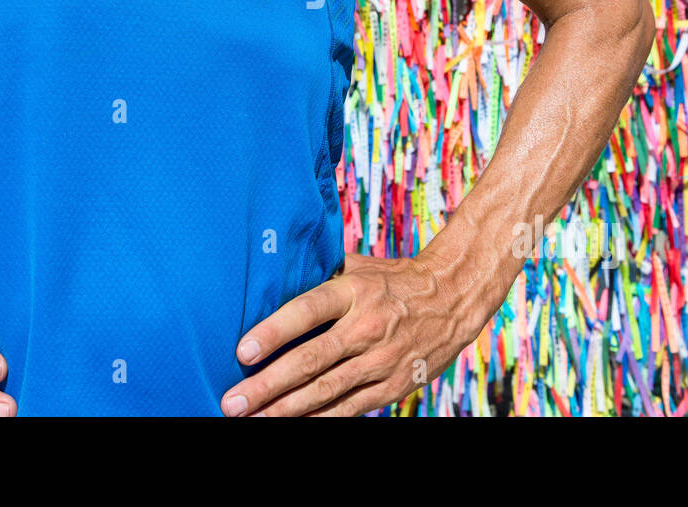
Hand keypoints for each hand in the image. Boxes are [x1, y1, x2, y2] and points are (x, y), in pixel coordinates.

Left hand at [220, 252, 484, 416]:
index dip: (273, 332)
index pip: (306, 311)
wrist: (454, 297)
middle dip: (268, 385)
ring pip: (326, 390)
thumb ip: (321, 272)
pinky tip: (293, 423)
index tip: (241, 352)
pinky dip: (320, 418)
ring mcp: (381, 359)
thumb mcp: (359, 264)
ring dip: (286, 409)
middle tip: (233, 402)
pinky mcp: (393, 384)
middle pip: (310, 359)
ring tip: (253, 418)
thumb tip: (273, 273)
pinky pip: (350, 407)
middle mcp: (366, 326)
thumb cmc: (394, 278)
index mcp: (354, 290)